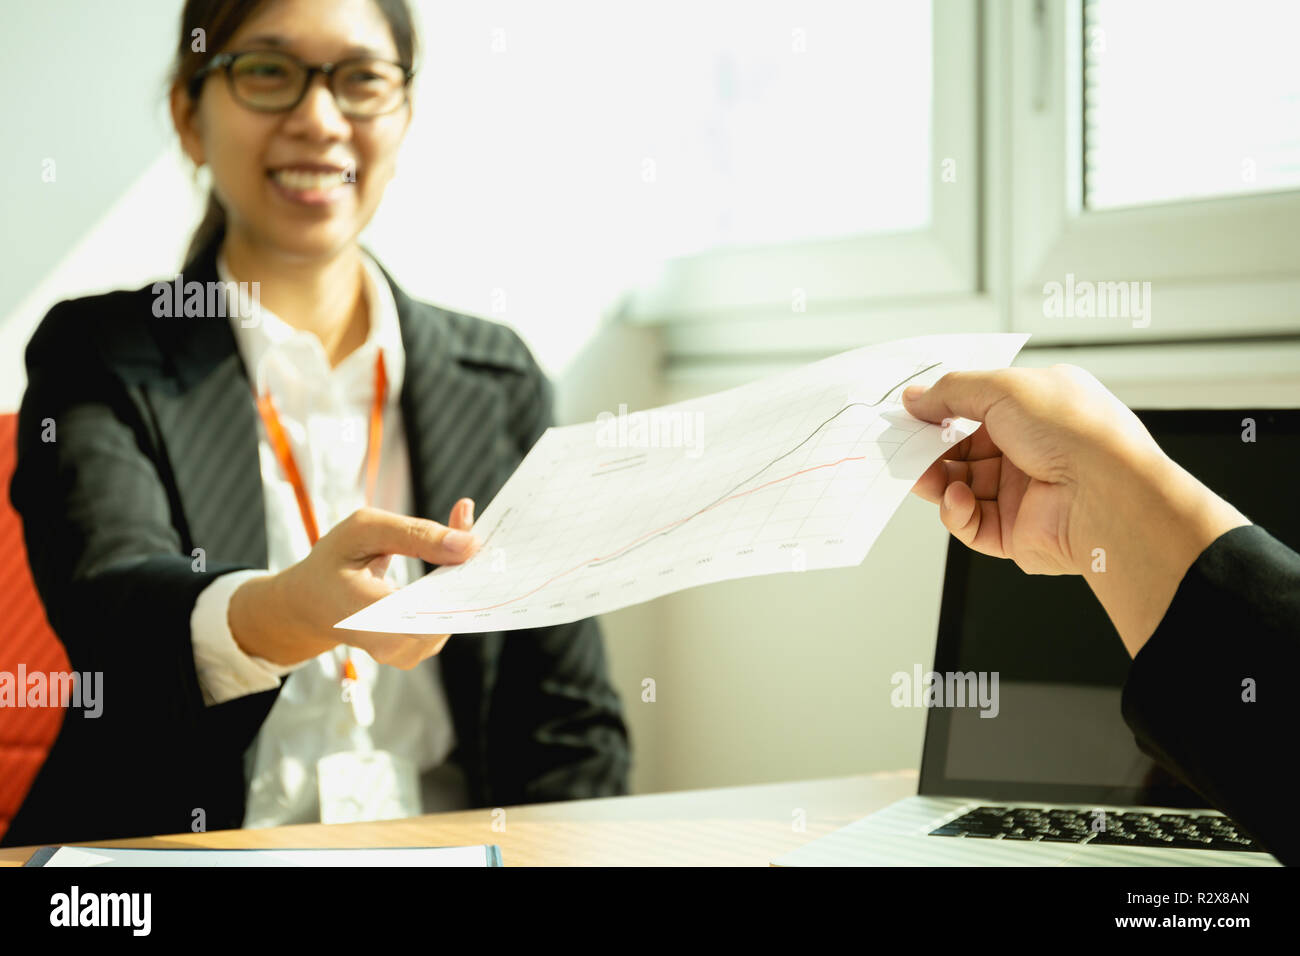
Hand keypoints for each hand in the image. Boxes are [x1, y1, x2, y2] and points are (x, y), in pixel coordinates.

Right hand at [230, 499, 479, 668]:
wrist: (310, 604)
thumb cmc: (334, 562)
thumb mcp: (364, 530)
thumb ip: (416, 534)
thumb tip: (469, 545)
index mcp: (367, 613)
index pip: (433, 603)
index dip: (462, 573)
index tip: (478, 541)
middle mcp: (390, 644)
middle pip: (451, 610)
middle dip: (468, 570)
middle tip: (478, 536)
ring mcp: (406, 653)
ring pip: (455, 615)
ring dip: (462, 579)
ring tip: (461, 545)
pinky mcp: (417, 651)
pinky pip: (448, 620)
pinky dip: (454, 592)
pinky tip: (451, 566)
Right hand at [903, 365, 1247, 653]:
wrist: (1107, 495)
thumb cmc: (1076, 434)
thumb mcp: (1004, 388)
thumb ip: (952, 391)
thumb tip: (916, 399)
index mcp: (1038, 410)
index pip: (977, 408)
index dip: (942, 411)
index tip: (911, 414)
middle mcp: (1032, 451)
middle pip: (962, 450)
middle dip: (930, 449)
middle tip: (905, 447)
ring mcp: (1024, 493)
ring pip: (959, 487)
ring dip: (936, 480)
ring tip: (923, 476)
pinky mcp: (1015, 532)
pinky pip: (970, 523)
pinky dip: (956, 511)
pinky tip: (959, 499)